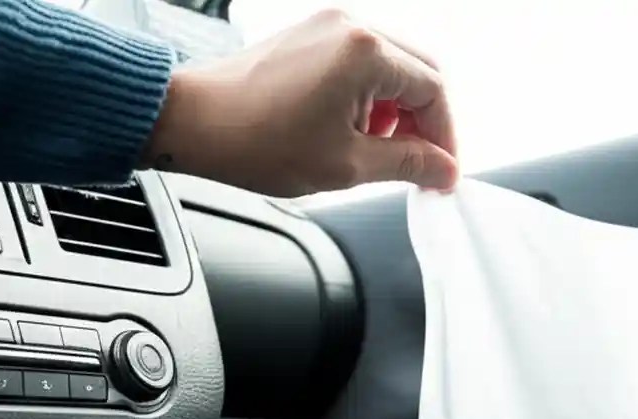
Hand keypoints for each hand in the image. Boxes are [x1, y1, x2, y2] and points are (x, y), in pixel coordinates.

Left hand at [143, 9, 457, 196]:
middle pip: (419, 72)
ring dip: (397, 109)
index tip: (442, 172)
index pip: (435, 91)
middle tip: (419, 164)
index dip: (445, 138)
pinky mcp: (309, 35)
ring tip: (378, 150)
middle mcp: (350, 27)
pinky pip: (360, 61)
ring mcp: (327, 26)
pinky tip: (351, 129)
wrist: (192, 122)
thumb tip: (442, 169)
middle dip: (424, 121)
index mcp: (366, 53)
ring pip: (391, 66)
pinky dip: (368, 95)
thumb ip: (407, 164)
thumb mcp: (346, 166)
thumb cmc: (255, 141)